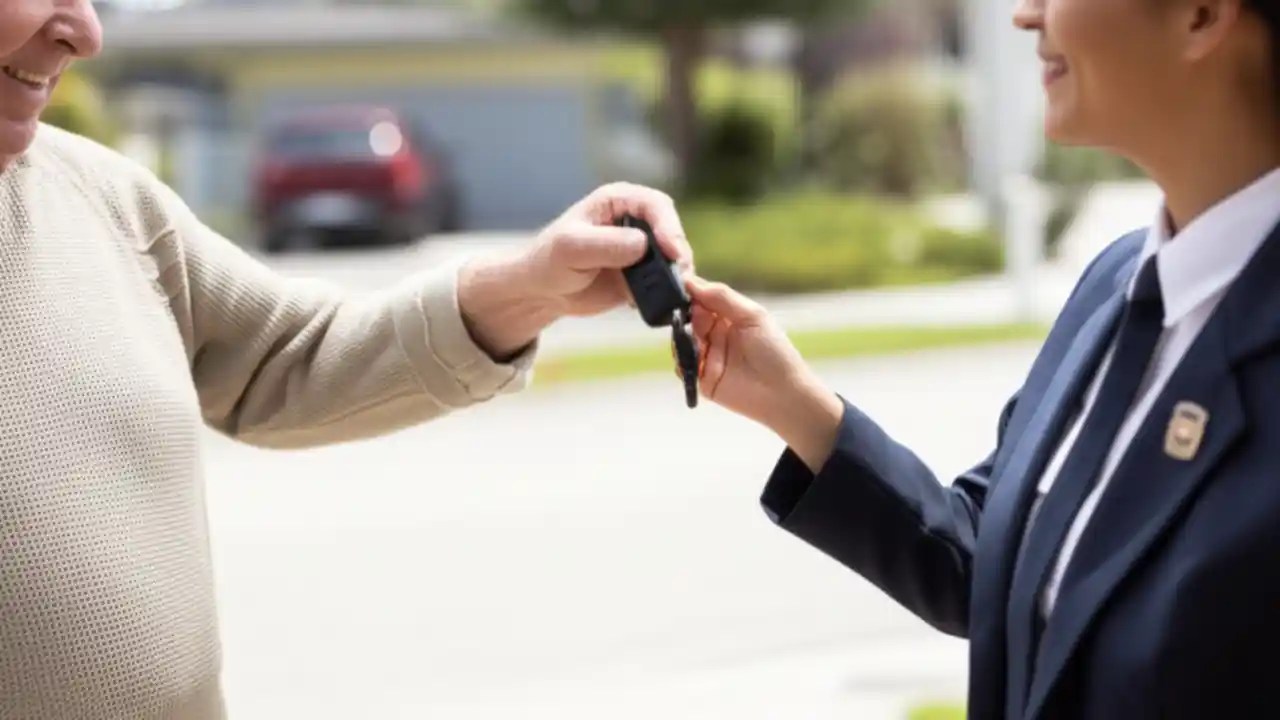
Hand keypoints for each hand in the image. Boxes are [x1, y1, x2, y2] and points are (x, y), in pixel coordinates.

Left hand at [459, 183, 691, 357]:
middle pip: (671, 230)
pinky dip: (667, 292)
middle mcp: (634, 221)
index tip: (672, 250)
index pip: (655, 205)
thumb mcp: (571, 248)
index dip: (668, 225)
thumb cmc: (549, 260)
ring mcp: (641, 250)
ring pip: (672, 258)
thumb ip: (605, 245)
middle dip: (679, 252)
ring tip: (674, 294)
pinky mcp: (642, 276)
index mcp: (618, 201)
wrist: (542, 292)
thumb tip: (641, 244)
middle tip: (680, 275)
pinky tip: (659, 304)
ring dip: (677, 276)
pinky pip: (664, 282)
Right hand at [687, 276, 843, 471]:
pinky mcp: (702, 378)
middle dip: (683, 312)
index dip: (691, 290)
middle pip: (689, 317)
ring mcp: (708, 356)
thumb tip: (691, 282)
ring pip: (682, 340)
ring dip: (682, 336)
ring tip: (691, 336)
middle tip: (683, 311)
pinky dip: (681, 359)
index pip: (703, 298)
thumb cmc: (774, 352)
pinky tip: (691, 355)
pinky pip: (683, 366)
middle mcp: (716, 334)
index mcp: (729, 316)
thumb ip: (722, 297)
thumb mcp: (752, 316)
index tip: (679, 283)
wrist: (782, 393)